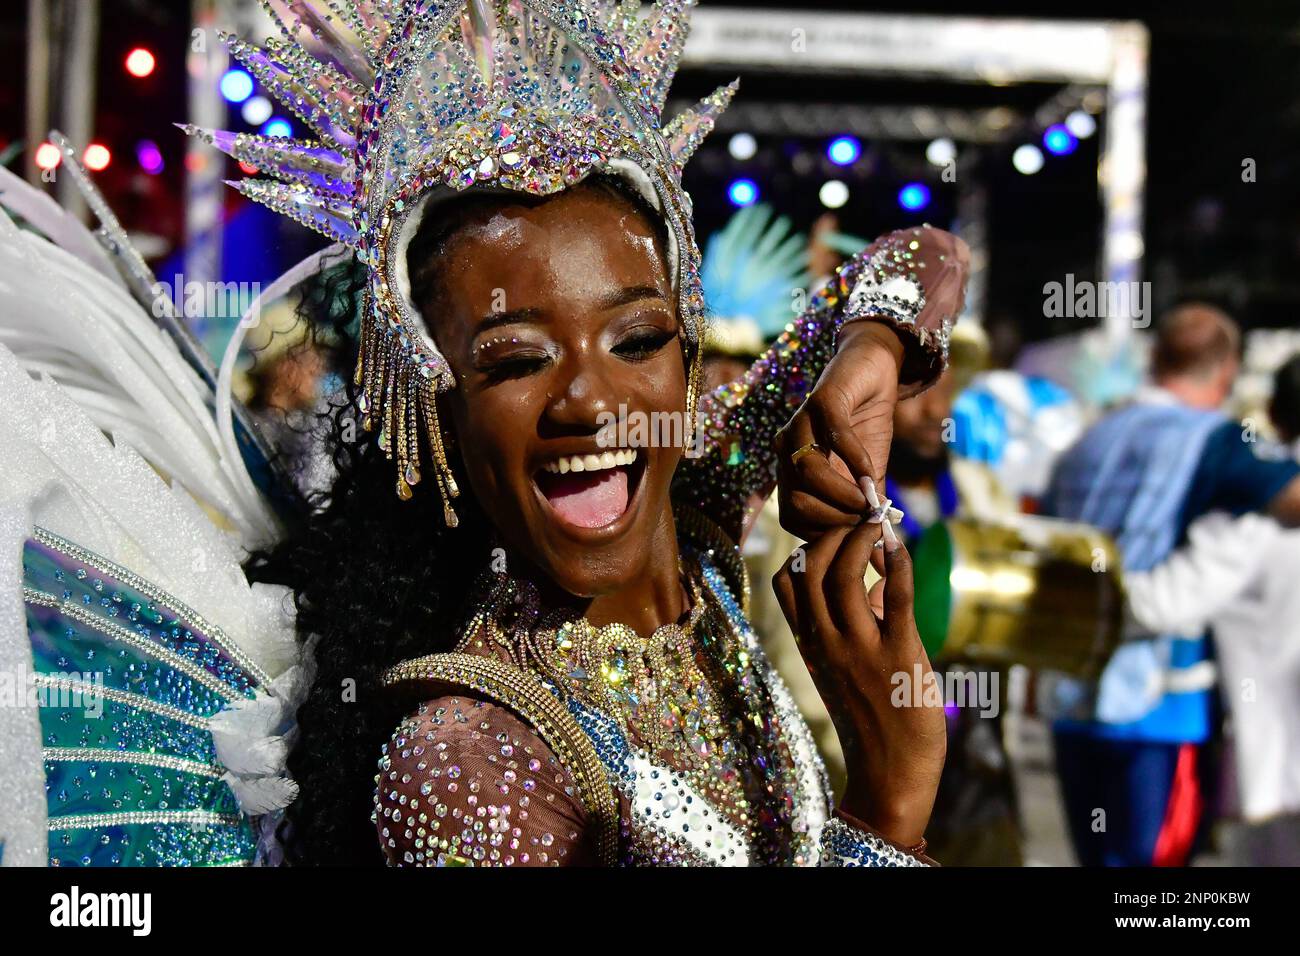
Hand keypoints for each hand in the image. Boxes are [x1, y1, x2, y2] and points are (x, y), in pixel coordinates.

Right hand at [772, 521, 945, 846]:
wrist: (891, 775)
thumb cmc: (875, 719)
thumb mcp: (848, 667)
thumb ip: (859, 622)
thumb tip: (882, 579)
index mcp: (810, 644)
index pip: (786, 581)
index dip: (805, 549)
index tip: (833, 539)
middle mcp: (826, 643)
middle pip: (811, 568)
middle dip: (833, 534)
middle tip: (859, 524)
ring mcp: (860, 649)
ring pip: (844, 575)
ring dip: (861, 539)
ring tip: (878, 526)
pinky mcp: (899, 656)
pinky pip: (896, 598)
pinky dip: (898, 564)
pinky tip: (901, 548)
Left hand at [774, 320, 901, 539]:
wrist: (872, 373)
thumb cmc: (866, 430)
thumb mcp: (869, 479)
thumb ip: (867, 514)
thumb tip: (883, 560)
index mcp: (791, 472)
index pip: (793, 518)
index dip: (824, 534)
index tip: (855, 538)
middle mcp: (787, 450)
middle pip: (794, 501)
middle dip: (832, 518)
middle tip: (863, 520)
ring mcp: (800, 424)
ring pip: (808, 471)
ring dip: (842, 493)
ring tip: (868, 500)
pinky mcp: (821, 401)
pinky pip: (834, 437)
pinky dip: (855, 458)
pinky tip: (872, 469)